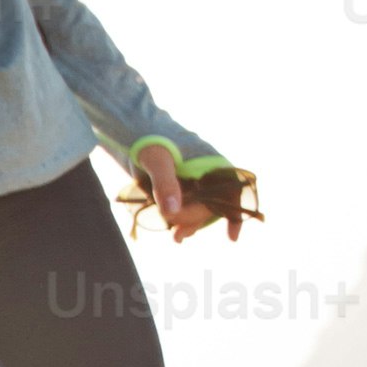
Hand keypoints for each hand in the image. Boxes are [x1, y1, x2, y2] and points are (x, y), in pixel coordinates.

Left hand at [119, 140, 251, 242]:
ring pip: (198, 207)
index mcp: (210, 162)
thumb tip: (172, 213)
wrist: (131, 128)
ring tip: (176, 238)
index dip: (235, 213)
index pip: (231, 189)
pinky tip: (172, 228)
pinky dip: (180, 217)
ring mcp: (191, 180)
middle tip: (177, 236)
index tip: (231, 237)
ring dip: (189, 223)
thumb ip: (165, 184)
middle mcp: (204, 172)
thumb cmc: (148, 139)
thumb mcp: (156, 160)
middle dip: (197, 221)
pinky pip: (185, 205)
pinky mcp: (178, 185)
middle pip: (210, 204)